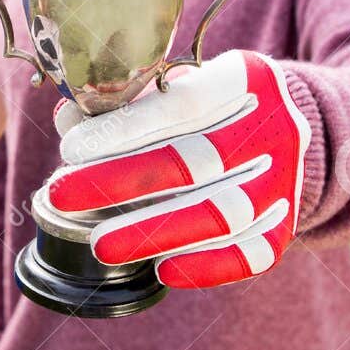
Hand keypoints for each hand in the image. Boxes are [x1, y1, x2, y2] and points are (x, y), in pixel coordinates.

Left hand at [47, 50, 309, 288]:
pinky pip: (253, 253)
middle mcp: (279, 126)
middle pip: (198, 161)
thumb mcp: (175, 88)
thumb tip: (67, 118)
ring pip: (224, 212)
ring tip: (100, 244)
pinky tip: (163, 270)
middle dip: (124, 181)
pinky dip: (209, 265)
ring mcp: (287, 179)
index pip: (183, 106)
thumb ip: (124, 103)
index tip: (71, 151)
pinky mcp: (286, 224)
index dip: (125, 130)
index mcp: (250, 79)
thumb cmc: (209, 107)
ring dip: (157, 231)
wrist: (278, 129)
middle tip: (62, 196)